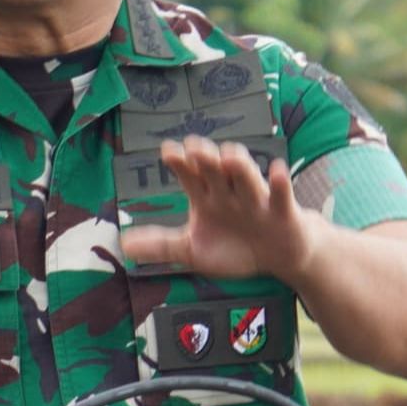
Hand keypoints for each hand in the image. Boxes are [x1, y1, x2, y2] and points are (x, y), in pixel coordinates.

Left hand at [111, 137, 319, 286]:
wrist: (279, 257)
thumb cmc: (236, 248)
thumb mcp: (194, 251)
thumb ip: (162, 245)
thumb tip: (124, 244)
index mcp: (208, 197)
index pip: (191, 175)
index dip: (181, 163)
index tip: (168, 151)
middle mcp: (230, 192)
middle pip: (216, 170)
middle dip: (206, 159)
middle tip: (194, 148)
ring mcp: (256, 200)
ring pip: (246, 178)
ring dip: (239, 166)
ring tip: (227, 156)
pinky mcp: (282, 211)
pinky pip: (281, 195)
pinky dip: (279, 184)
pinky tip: (276, 171)